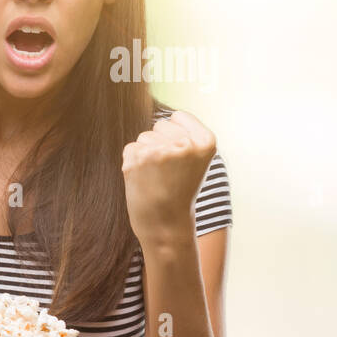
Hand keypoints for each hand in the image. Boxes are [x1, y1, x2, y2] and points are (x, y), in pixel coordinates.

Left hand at [122, 110, 215, 248]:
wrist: (165, 222)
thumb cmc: (179, 190)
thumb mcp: (195, 160)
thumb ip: (185, 135)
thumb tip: (164, 114)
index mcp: (206, 141)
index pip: (178, 116)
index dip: (174, 134)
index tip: (180, 157)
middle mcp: (186, 144)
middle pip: (160, 124)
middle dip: (159, 143)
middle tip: (167, 171)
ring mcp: (161, 150)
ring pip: (144, 136)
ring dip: (146, 153)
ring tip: (156, 176)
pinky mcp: (139, 158)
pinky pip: (130, 147)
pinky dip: (132, 161)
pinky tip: (143, 178)